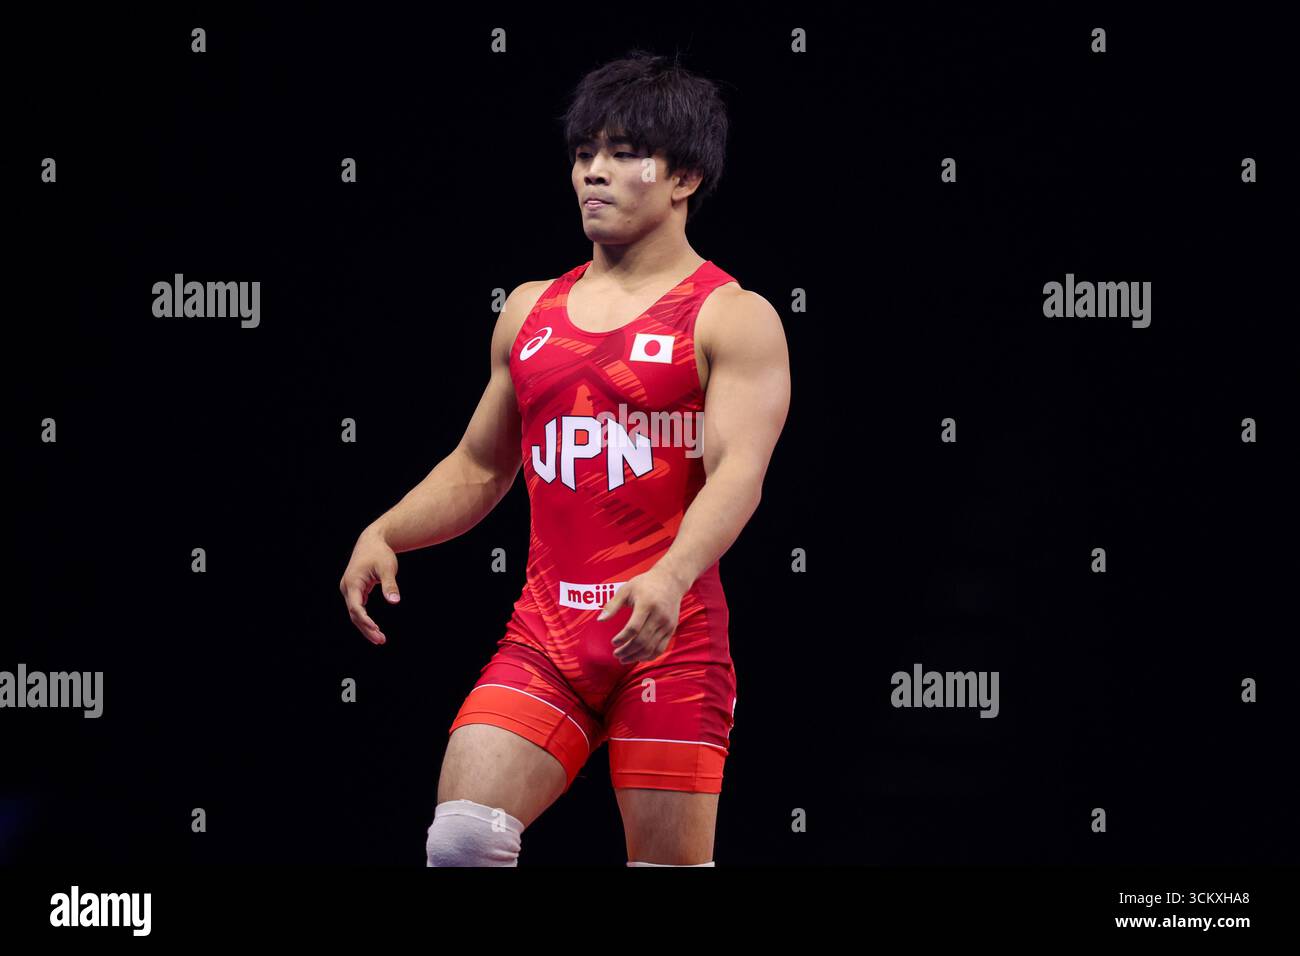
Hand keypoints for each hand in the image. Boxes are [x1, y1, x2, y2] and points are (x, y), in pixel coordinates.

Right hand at [339, 527, 400, 645]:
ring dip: (366, 626)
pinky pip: (358, 608)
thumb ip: (390, 585)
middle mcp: (347, 588)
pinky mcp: (355, 590)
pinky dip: (366, 619)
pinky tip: (374, 628)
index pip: (356, 607)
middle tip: (381, 641)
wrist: (372, 541)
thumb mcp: (387, 568)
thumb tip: (394, 601)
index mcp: (352, 583)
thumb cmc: (380, 553)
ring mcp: (349, 590)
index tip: (376, 629)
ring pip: (355, 613)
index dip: (365, 620)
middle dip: (367, 628)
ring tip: (380, 639)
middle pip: (354, 614)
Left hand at [598, 566, 686, 664]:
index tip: (613, 642)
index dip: (622, 638)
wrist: (670, 581)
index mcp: (646, 604)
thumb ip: (612, 605)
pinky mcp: (671, 629)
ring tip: (624, 659)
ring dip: (636, 656)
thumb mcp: (626, 589)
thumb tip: (600, 620)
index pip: (633, 628)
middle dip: (627, 651)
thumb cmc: (644, 584)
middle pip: (642, 640)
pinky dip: (649, 656)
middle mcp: (659, 615)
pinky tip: (638, 657)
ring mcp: (667, 624)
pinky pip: (661, 648)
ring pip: (651, 647)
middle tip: (616, 654)